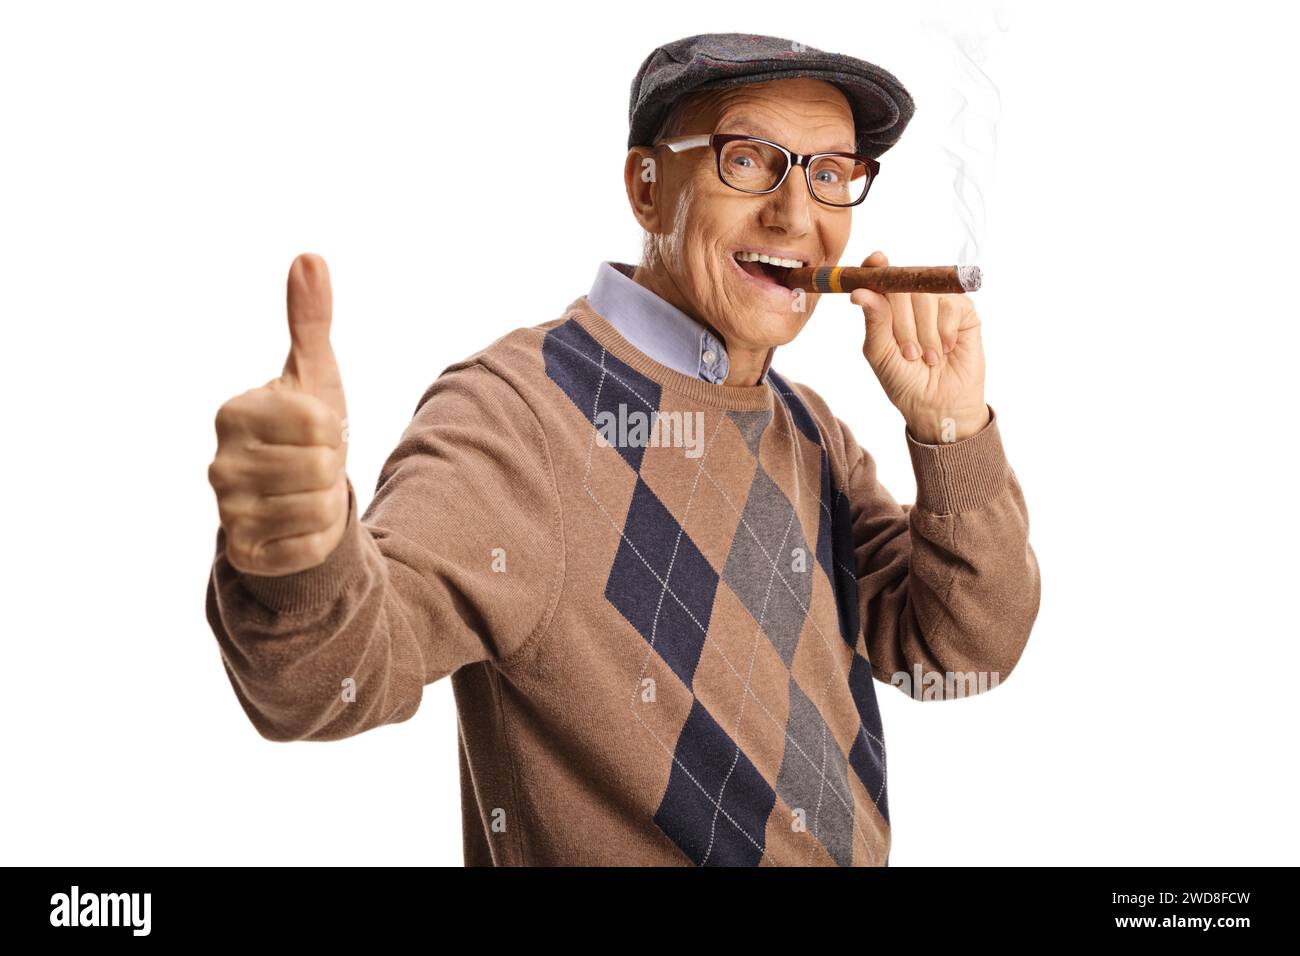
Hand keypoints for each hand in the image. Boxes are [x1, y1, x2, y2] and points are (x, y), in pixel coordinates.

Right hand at [208, 253, 350, 574]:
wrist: (295, 496)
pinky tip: (301, 524)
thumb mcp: (314, 374)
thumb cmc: (307, 430)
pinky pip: (311, 545)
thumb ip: (310, 319)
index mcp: (235, 413)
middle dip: (333, 467)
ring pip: (320, 506)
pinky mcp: (246, 552)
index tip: (315, 431)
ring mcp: (227, 511)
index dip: (333, 430)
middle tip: (314, 465)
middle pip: (322, 466)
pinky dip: (321, 536)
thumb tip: (310, 258)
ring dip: (329, 501)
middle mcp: (220, 463)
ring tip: (308, 491)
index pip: (319, 423)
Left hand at [850, 250, 988, 442]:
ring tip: (929, 357)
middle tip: (909, 353)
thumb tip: (860, 292)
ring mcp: (938, 304)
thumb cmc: (905, 381)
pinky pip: (951, 304)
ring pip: (926, 296)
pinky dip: (945, 330)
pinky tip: (946, 349)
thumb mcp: (880, 353)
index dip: (877, 266)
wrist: (938, 403)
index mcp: (887, 308)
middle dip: (903, 322)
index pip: (881, 277)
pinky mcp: (963, 310)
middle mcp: (912, 302)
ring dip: (925, 332)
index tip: (876, 261)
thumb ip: (874, 321)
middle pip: (903, 286)